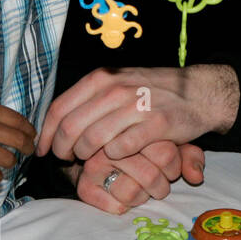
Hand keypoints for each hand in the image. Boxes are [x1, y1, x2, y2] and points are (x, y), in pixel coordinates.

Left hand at [37, 65, 238, 162]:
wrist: (197, 91)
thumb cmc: (151, 90)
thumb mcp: (117, 82)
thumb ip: (89, 98)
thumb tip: (55, 121)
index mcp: (101, 78)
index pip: (60, 108)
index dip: (46, 134)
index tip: (43, 150)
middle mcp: (115, 89)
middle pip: (71, 128)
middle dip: (62, 150)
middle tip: (66, 160)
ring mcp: (135, 107)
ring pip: (92, 140)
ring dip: (86, 157)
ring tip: (89, 161)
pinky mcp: (155, 125)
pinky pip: (121, 149)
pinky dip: (113, 158)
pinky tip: (116, 157)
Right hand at [73, 142, 206, 214]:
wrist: (105, 156)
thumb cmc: (144, 149)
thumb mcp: (170, 143)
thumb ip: (188, 154)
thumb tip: (196, 176)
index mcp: (131, 125)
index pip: (165, 153)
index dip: (172, 165)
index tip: (167, 164)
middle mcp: (109, 141)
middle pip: (151, 174)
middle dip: (160, 182)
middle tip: (156, 178)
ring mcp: (93, 164)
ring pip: (133, 192)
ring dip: (144, 196)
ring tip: (141, 187)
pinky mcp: (85, 186)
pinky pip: (117, 206)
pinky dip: (125, 207)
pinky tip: (123, 197)